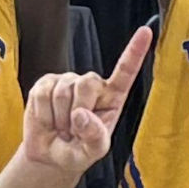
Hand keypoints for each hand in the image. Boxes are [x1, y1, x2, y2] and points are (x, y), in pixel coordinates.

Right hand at [22, 23, 154, 179]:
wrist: (50, 156)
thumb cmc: (78, 152)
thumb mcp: (94, 153)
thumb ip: (95, 137)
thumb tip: (81, 114)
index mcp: (112, 98)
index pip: (125, 72)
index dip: (134, 51)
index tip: (146, 31)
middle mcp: (92, 85)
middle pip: (86, 83)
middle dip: (78, 111)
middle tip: (74, 131)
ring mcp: (68, 81)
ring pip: (62, 92)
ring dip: (60, 118)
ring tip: (62, 128)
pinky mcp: (46, 83)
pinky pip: (43, 95)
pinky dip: (44, 114)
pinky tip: (49, 121)